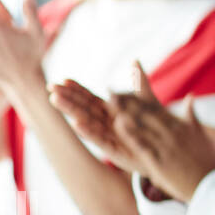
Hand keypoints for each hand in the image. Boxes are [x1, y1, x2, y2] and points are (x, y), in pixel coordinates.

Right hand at [48, 77, 170, 201]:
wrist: (162, 154)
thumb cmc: (150, 129)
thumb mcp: (147, 103)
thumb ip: (140, 83)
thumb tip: (135, 60)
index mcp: (111, 111)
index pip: (90, 97)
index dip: (77, 89)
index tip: (64, 79)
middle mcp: (105, 123)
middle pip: (83, 108)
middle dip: (68, 98)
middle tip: (51, 88)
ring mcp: (108, 136)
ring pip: (86, 121)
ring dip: (72, 111)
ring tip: (56, 101)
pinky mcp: (114, 150)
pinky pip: (99, 139)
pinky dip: (88, 131)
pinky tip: (77, 124)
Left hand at [103, 62, 214, 202]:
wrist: (213, 186)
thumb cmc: (208, 162)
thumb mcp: (201, 136)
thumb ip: (192, 116)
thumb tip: (190, 97)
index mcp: (180, 126)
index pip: (156, 109)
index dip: (138, 100)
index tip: (124, 91)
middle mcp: (172, 133)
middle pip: (146, 114)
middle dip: (127, 103)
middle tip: (110, 90)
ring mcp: (166, 147)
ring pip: (142, 126)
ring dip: (125, 113)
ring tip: (109, 102)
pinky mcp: (161, 162)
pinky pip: (143, 146)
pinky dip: (131, 134)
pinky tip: (118, 126)